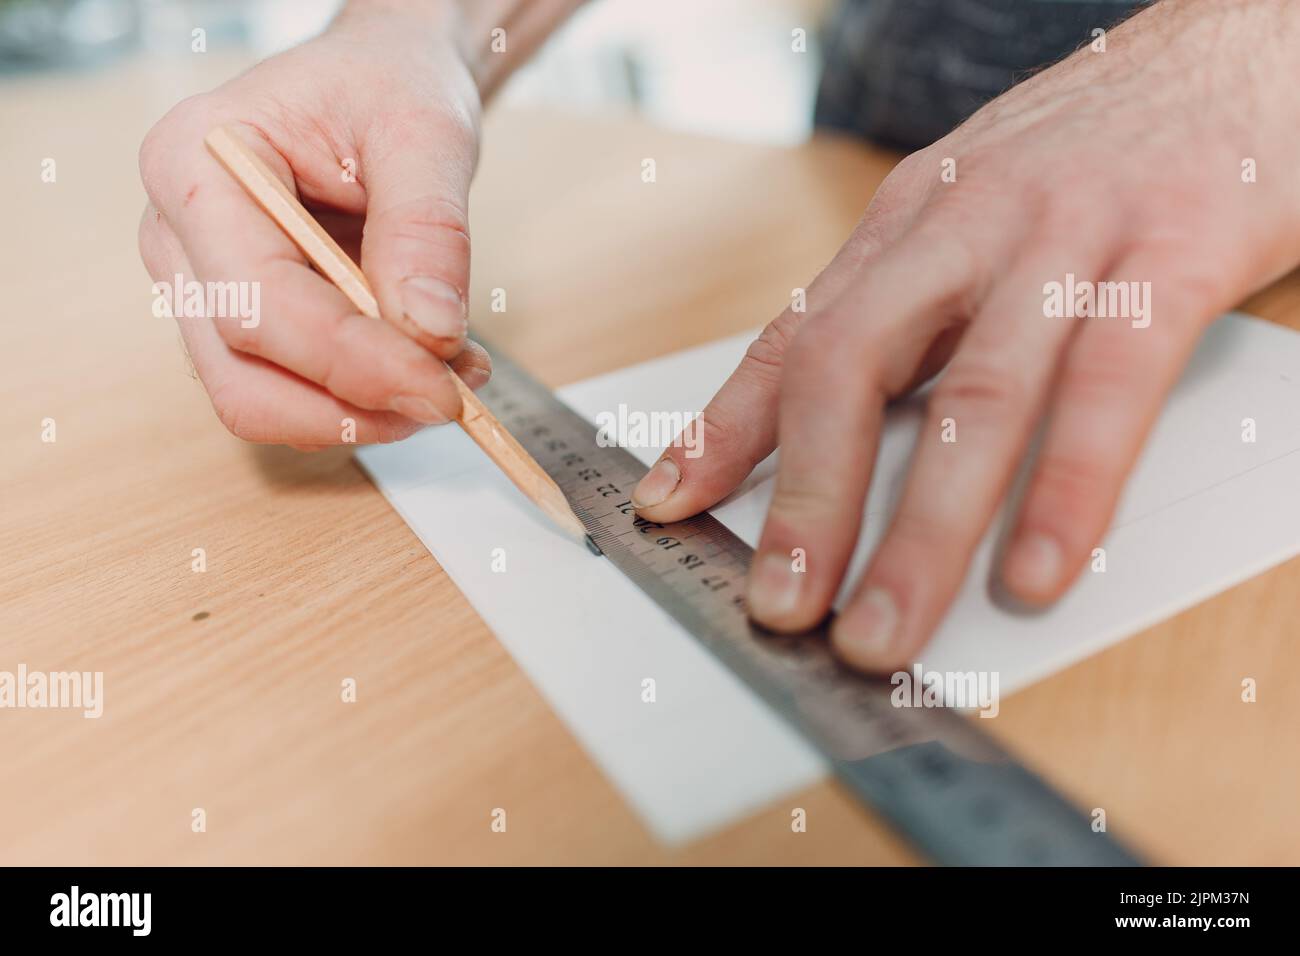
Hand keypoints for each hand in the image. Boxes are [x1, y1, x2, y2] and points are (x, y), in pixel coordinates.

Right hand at [137, 4, 489, 447]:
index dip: (352, 361)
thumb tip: (429, 332)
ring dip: (365, 413)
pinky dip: (366, 400)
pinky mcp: (245, 326)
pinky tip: (428, 365)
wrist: (378, 85)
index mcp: (192, 164)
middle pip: (242, 377)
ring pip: (262, 404)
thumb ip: (426, 228)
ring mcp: (204, 290)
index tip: (441, 388)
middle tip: (453, 395)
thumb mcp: (425, 130)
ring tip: (453, 372)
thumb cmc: (385, 86)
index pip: (258, 300)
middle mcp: (178, 238)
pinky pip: (294, 396)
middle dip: (356, 404)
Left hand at [633, 0, 1299, 670]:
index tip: (668, 505)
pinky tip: (1033, 568)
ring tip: (882, 626)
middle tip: (779, 605)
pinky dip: (1066, 486)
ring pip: (976, 395)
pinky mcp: (1175, 254)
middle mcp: (969, 224)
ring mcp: (1068, 237)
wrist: (1244, 41)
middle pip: (854, 367)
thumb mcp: (977, 218)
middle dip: (807, 498)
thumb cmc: (1102, 152)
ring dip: (919, 528)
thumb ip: (917, 317)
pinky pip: (1110, 386)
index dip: (724, 428)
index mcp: (912, 222)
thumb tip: (850, 436)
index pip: (795, 336)